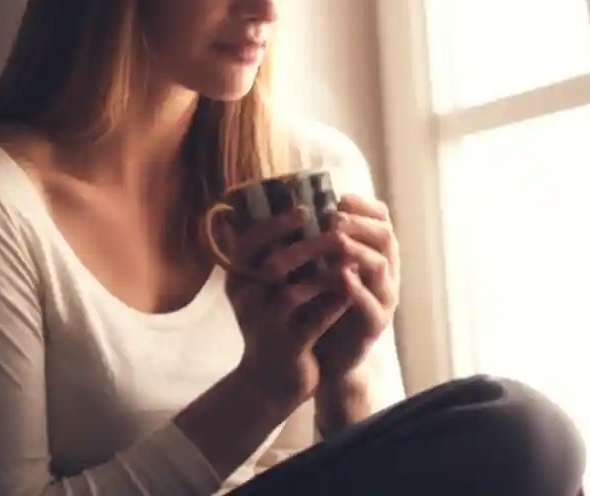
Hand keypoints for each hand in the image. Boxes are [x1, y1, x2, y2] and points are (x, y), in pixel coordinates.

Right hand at [220, 207, 351, 409]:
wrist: (271, 380)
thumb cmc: (274, 323)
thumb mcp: (264, 289)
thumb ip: (274, 256)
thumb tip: (301, 210)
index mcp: (237, 281)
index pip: (248, 243)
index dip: (276, 223)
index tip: (305, 209)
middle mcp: (245, 301)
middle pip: (272, 264)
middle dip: (308, 244)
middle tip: (336, 231)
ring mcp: (264, 326)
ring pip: (292, 293)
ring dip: (324, 272)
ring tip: (350, 257)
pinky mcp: (287, 347)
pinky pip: (313, 321)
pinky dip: (334, 302)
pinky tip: (352, 288)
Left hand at [312, 194, 399, 384]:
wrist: (324, 356)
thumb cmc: (318, 303)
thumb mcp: (318, 266)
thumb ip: (317, 240)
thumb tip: (295, 203)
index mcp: (374, 253)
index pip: (381, 219)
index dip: (363, 205)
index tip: (339, 197)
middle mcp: (385, 273)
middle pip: (385, 236)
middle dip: (359, 222)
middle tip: (334, 216)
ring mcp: (383, 299)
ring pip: (380, 266)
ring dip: (356, 249)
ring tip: (335, 239)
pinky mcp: (374, 326)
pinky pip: (371, 304)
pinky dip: (355, 289)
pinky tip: (339, 276)